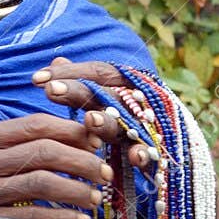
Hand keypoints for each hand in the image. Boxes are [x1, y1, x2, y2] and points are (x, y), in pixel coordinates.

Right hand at [0, 112, 112, 218]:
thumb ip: (10, 143)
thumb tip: (65, 136)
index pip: (35, 125)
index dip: (72, 131)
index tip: (95, 140)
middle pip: (44, 151)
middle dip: (83, 160)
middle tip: (105, 171)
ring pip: (43, 182)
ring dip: (77, 190)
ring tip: (96, 197)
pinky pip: (32, 216)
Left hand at [31, 57, 153, 171]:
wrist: (182, 148)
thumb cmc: (132, 118)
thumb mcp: (107, 98)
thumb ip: (84, 83)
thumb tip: (58, 59)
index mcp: (125, 85)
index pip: (97, 72)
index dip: (70, 73)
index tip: (37, 79)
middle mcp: (136, 103)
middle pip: (106, 94)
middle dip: (78, 92)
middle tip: (50, 90)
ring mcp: (149, 126)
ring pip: (125, 123)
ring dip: (108, 122)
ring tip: (89, 120)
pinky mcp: (160, 150)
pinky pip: (153, 152)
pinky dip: (146, 154)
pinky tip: (136, 158)